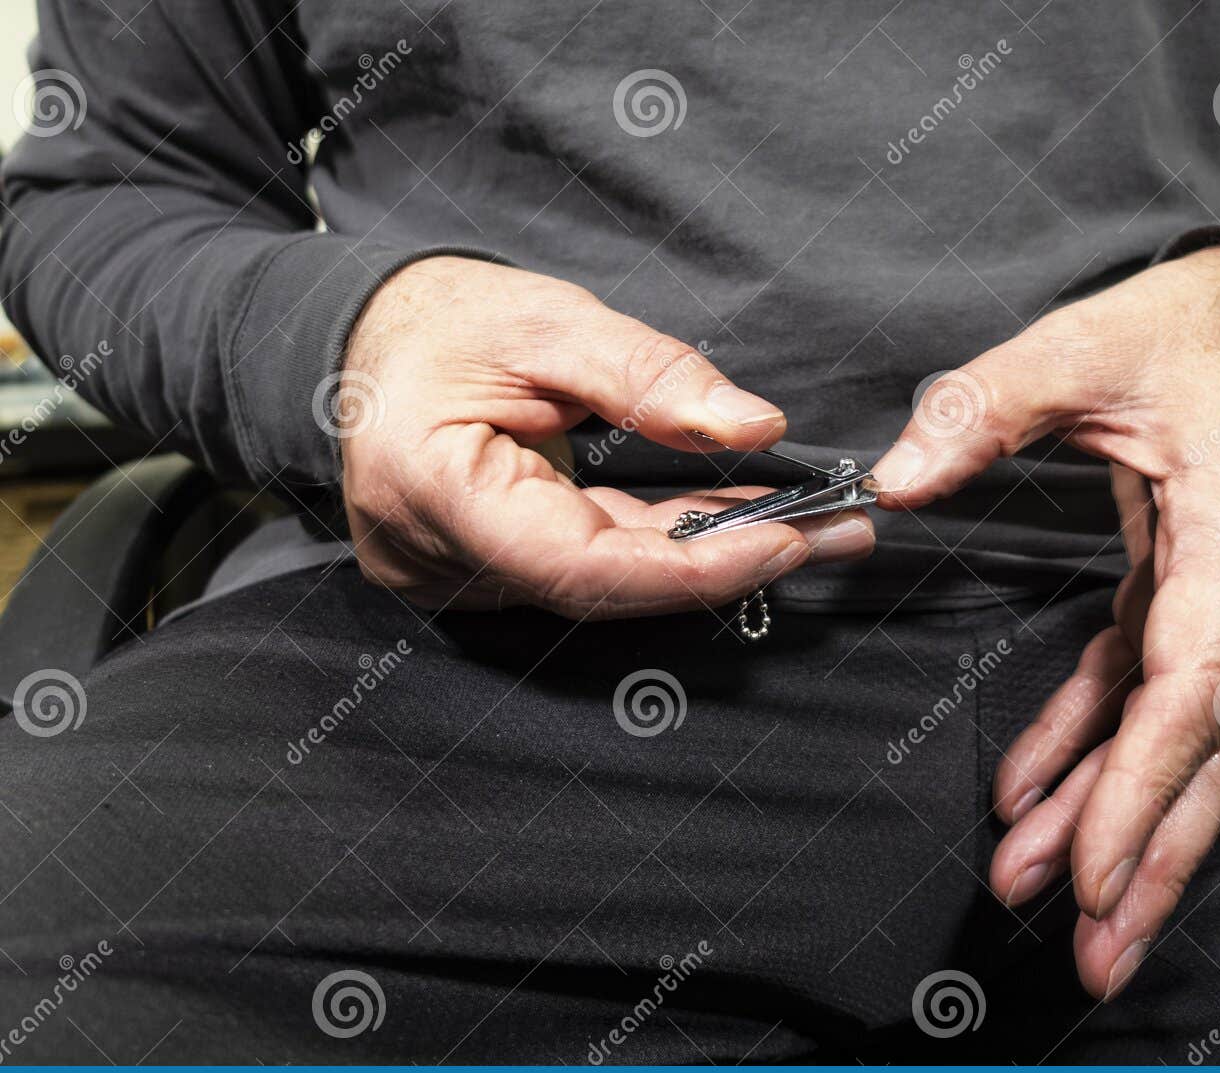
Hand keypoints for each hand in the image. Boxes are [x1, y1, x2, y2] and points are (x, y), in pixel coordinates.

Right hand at [339, 256, 872, 614]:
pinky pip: (589, 571)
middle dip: (729, 560)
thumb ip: (651, 376)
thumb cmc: (442, 323)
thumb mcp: (550, 321)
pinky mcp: (489, 576)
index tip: (789, 539)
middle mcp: (442, 561)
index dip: (695, 567)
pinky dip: (665, 547)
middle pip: (607, 588)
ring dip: (709, 555)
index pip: (584, 566)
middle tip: (837, 529)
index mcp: (435, 492)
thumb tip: (758, 426)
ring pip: (606, 585)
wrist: (365, 344)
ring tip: (809, 522)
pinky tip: (742, 523)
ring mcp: (462, 578)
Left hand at [873, 247, 1219, 997]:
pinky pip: (1139, 692)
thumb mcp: (1079, 343)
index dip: (1146, 783)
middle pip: (1213, 747)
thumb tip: (897, 480)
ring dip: (1121, 822)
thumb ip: (984, 407)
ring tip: (1053, 899)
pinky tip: (1034, 797)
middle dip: (1159, 854)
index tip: (1095, 867)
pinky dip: (1088, 749)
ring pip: (1181, 738)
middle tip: (1100, 949)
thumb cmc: (1190, 327)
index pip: (1198, 680)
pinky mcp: (1183, 597)